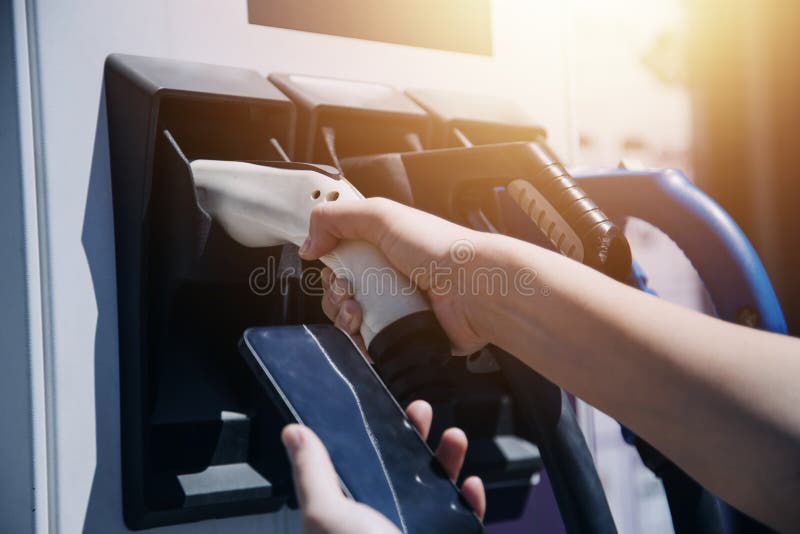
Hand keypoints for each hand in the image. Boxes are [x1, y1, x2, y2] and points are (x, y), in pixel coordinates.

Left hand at [282, 400, 485, 533]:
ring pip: (431, 495)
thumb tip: (293, 434)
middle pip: (396, 475)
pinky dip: (469, 502)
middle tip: (421, 414)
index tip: (382, 412)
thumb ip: (312, 475)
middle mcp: (378, 531)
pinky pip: (461, 523)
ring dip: (444, 463)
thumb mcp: (328, 517)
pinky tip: (471, 485)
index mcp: (344, 523)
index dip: (368, 438)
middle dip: (411, 441)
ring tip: (453, 437)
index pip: (353, 470)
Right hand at [300, 198, 495, 354]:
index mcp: (382, 245)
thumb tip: (308, 243)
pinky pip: (366, 342)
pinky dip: (357, 340)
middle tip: (348, 289)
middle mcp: (386, 275)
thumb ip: (337, 218)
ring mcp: (393, 306)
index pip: (339, 254)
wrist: (474, 289)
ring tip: (359, 310)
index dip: (327, 261)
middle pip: (338, 289)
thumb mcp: (381, 216)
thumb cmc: (439, 249)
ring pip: (348, 317)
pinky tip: (364, 332)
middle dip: (334, 292)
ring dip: (343, 315)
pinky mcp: (399, 333)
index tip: (326, 262)